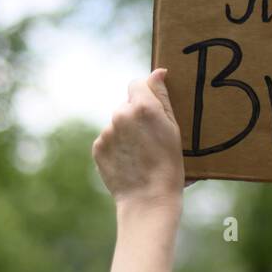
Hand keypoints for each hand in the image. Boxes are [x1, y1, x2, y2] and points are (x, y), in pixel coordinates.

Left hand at [93, 68, 184, 213]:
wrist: (148, 199)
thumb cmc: (170, 165)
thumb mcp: (174, 129)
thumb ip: (162, 96)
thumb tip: (157, 72)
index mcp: (142, 106)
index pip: (138, 84)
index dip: (147, 94)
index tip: (155, 110)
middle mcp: (120, 114)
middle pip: (127, 105)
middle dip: (137, 116)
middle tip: (152, 138)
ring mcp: (106, 132)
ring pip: (117, 123)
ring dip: (127, 132)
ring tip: (142, 153)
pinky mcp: (97, 147)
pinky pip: (109, 139)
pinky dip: (117, 146)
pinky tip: (130, 161)